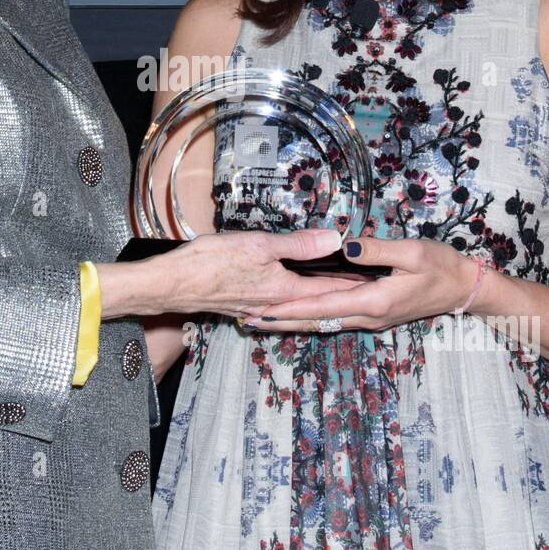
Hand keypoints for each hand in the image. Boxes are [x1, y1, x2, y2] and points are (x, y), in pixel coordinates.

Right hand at [153, 227, 374, 321]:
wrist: (173, 284)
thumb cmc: (212, 264)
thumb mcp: (259, 245)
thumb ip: (298, 244)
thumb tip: (334, 240)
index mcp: (284, 291)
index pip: (329, 288)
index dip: (354, 282)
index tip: (375, 279)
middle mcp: (275, 305)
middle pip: (317, 301)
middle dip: (341, 293)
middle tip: (365, 285)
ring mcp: (259, 308)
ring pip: (299, 305)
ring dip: (319, 299)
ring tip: (339, 291)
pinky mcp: (245, 306)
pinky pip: (280, 306)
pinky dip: (296, 301)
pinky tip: (295, 296)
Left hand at [240, 236, 487, 333]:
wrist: (464, 289)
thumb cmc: (442, 266)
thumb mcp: (413, 252)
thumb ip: (378, 250)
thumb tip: (347, 246)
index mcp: (374, 302)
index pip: (323, 306)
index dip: (291, 309)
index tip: (264, 310)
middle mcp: (368, 316)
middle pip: (317, 320)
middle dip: (282, 321)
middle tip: (248, 320)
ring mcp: (371, 318)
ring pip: (324, 322)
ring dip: (294, 320)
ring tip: (262, 318)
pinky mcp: (373, 314)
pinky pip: (335, 317)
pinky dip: (312, 315)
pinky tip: (297, 312)